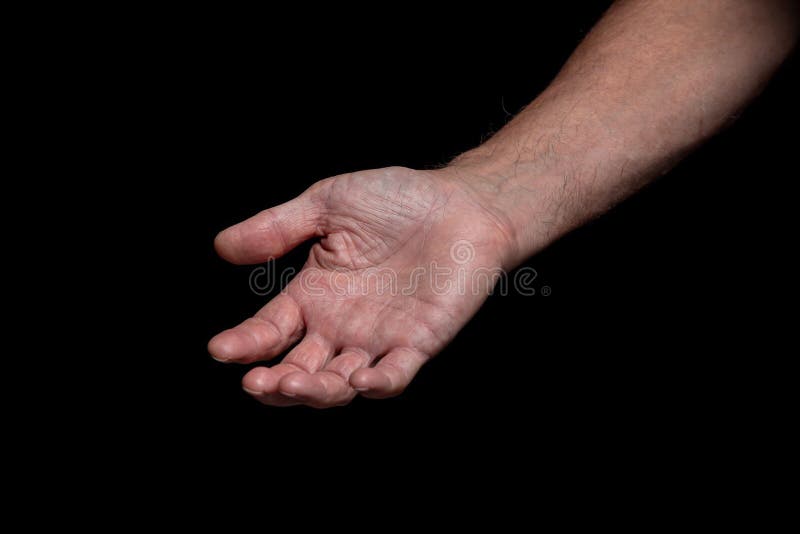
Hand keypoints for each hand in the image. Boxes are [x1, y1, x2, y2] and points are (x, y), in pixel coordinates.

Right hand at [209, 166, 514, 406]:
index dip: (245, 344)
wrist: (460, 204)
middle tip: (255, 384)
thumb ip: (279, 227)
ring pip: (339, 382)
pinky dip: (377, 383)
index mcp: (313, 296)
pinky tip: (359, 380)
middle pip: (300, 369)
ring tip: (294, 385)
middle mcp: (340, 326)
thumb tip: (221, 246)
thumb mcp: (328, 204)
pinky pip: (395, 374)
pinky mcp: (417, 343)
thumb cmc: (395, 200)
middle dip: (276, 384)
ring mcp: (378, 339)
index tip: (221, 350)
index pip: (270, 330)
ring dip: (316, 391)